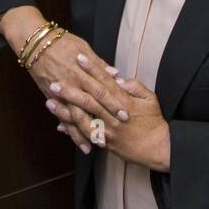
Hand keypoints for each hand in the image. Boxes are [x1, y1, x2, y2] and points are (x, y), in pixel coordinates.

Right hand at [0, 7, 133, 154]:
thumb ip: (98, 63)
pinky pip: (63, 118)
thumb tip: (115, 74)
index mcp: (81, 71)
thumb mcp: (82, 47)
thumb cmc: (60, 42)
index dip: (114, 101)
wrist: (34, 44)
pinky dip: (71, 131)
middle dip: (105, 118)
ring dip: (87, 131)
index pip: (102, 88)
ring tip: (99, 143)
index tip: (127, 112)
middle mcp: (72, 84)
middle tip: (118, 130)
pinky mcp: (52, 99)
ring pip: (76, 116)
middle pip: (91, 105)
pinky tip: (79, 142)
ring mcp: (60, 94)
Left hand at [54, 57, 168, 172]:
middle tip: (54, 82)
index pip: (104, 82)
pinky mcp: (105, 143)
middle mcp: (113, 116)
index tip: (78, 58)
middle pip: (89, 100)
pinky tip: (59, 124)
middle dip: (70, 90)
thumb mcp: (150, 99)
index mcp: (124, 102)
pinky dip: (72, 130)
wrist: (157, 149)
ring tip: (50, 101)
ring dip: (65, 111)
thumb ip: (134, 86)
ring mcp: (107, 131)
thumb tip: (117, 78)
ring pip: (83, 119)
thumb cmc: (154, 122)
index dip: (91, 69)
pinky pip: (85, 136)